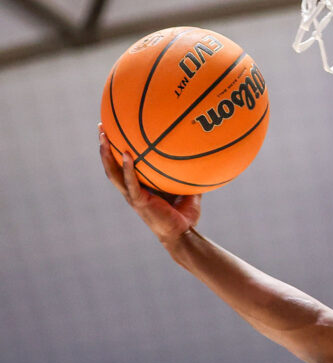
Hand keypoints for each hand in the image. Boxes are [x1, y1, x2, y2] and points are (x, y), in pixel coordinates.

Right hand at [98, 124, 200, 248]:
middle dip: (104, 147)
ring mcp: (133, 196)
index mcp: (140, 187)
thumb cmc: (185, 215)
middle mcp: (132, 190)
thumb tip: (201, 156)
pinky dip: (127, 169)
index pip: (123, 165)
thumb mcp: (188, 190)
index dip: (116, 150)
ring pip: (114, 173)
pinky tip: (125, 155)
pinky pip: (130, 183)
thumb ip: (189, 174)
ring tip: (103, 138)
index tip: (113, 131)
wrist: (183, 234)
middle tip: (100, 128)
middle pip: (112, 166)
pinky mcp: (139, 202)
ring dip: (107, 155)